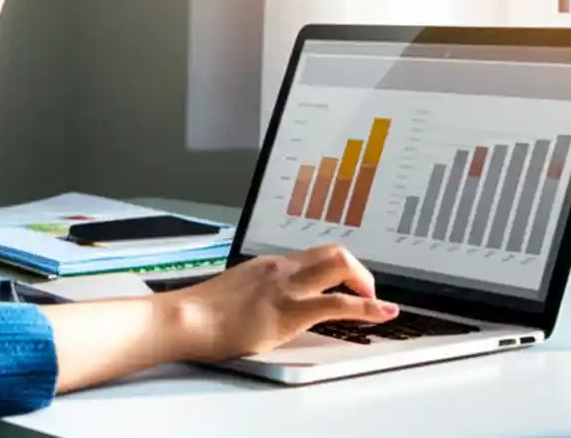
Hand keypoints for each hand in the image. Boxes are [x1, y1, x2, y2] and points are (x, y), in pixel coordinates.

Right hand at [171, 244, 398, 361]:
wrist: (188, 319)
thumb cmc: (203, 313)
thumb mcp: (237, 293)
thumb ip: (258, 292)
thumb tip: (268, 304)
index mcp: (269, 265)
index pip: (314, 255)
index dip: (339, 267)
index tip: (350, 280)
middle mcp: (282, 269)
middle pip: (333, 251)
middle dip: (358, 270)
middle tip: (364, 290)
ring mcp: (287, 287)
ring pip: (340, 265)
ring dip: (365, 282)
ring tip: (374, 302)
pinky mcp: (290, 310)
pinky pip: (339, 304)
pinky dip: (368, 308)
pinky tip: (382, 314)